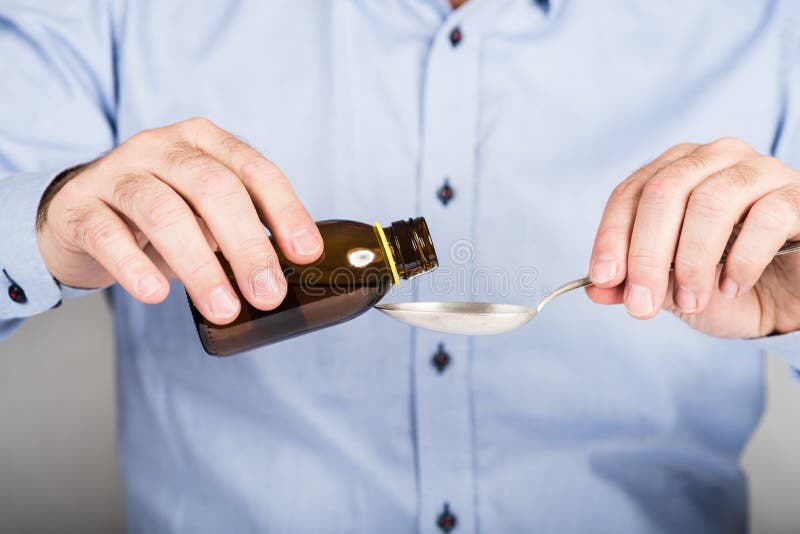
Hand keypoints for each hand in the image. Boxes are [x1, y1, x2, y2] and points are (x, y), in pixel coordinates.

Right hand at [36, 117, 322, 323]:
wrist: (82, 216)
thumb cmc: (163, 218)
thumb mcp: (207, 216)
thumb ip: (242, 233)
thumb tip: (281, 280)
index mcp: (205, 142)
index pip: (254, 170)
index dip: (285, 211)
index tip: (305, 254)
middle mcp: (162, 147)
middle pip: (213, 188)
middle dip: (248, 246)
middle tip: (268, 295)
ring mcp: (117, 172)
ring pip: (163, 211)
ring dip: (199, 266)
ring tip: (223, 309)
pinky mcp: (78, 206)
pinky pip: (108, 235)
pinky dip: (135, 267)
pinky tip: (156, 294)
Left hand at [586, 137, 799, 338]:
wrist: (786, 298)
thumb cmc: (723, 283)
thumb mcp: (668, 287)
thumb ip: (632, 282)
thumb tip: (595, 289)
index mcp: (675, 170)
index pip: (631, 192)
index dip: (612, 236)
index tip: (604, 278)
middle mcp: (715, 158)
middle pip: (665, 192)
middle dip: (646, 254)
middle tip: (641, 304)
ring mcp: (760, 171)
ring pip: (711, 201)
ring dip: (692, 261)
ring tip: (691, 300)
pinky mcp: (797, 196)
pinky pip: (766, 218)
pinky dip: (741, 260)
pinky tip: (731, 286)